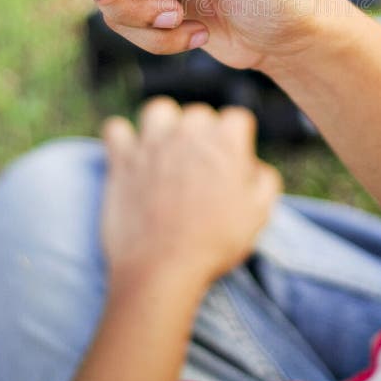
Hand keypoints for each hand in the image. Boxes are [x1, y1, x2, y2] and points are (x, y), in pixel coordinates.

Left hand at [100, 97, 281, 291]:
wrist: (163, 269)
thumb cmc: (214, 244)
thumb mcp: (258, 215)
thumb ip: (265, 181)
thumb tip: (256, 168)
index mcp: (225, 142)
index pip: (237, 118)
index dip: (237, 141)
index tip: (232, 163)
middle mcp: (188, 133)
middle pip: (199, 115)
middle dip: (202, 135)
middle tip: (199, 167)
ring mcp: (152, 142)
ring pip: (159, 110)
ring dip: (164, 126)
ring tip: (166, 150)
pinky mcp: (121, 158)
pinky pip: (115, 129)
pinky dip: (121, 139)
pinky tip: (130, 156)